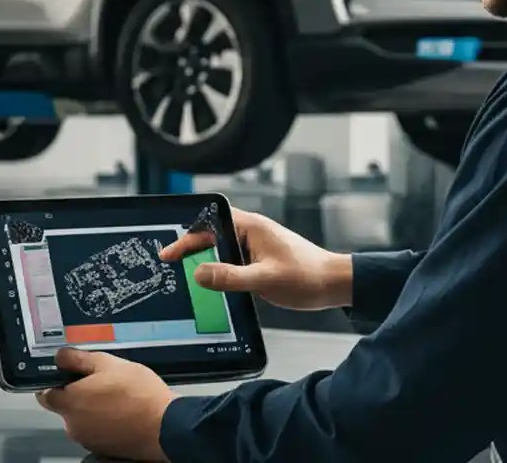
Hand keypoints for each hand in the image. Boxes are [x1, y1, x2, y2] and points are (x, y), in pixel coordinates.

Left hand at [36, 348, 175, 461]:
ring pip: (82, 420)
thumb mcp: (110, 363)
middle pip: (66, 407)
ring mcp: (87, 440)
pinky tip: (122, 413)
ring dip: (92, 409)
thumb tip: (59, 357)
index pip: (44, 394)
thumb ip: (79, 359)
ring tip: (117, 397)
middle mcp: (73, 425)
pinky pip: (95, 431)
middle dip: (78, 395)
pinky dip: (103, 423)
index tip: (69, 375)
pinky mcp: (102, 449)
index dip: (55, 383)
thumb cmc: (138, 392)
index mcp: (70, 402)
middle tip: (102, 382)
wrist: (165, 426)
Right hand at [159, 207, 352, 309]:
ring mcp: (258, 245)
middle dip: (190, 246)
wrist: (336, 284)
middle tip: (171, 263)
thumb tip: (199, 273)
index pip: (211, 222)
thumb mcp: (265, 279)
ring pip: (223, 247)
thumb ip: (231, 277)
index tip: (171, 252)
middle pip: (213, 233)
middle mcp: (253, 232)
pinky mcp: (262, 258)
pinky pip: (234, 259)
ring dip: (205, 258)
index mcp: (253, 227)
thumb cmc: (307, 277)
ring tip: (184, 272)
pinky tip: (213, 282)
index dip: (187, 236)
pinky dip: (219, 267)